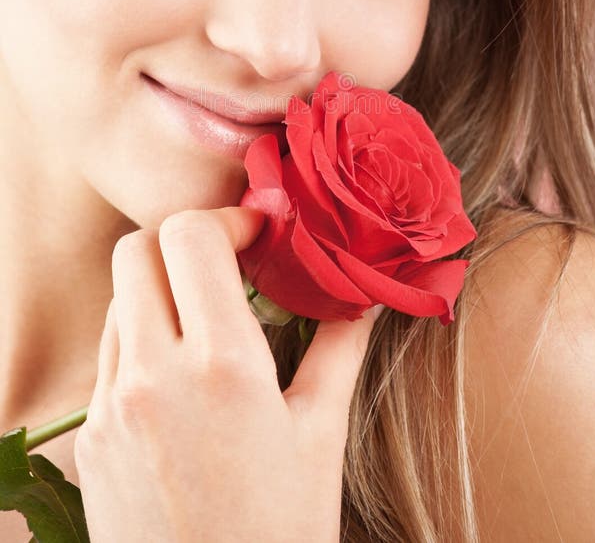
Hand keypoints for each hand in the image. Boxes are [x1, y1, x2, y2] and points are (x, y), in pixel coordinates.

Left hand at [74, 207, 380, 542]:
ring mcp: (111, 407)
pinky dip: (141, 338)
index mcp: (221, 365)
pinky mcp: (90, 437)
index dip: (227, 220)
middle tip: (227, 263)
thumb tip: (366, 292)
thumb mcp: (320, 434)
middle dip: (183, 241)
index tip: (257, 236)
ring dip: (160, 289)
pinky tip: (180, 372)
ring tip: (206, 320)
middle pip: (136, 250)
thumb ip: (341, 345)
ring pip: (119, 299)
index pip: (191, 236)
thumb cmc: (281, 531)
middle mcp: (153, 375)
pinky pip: (108, 355)